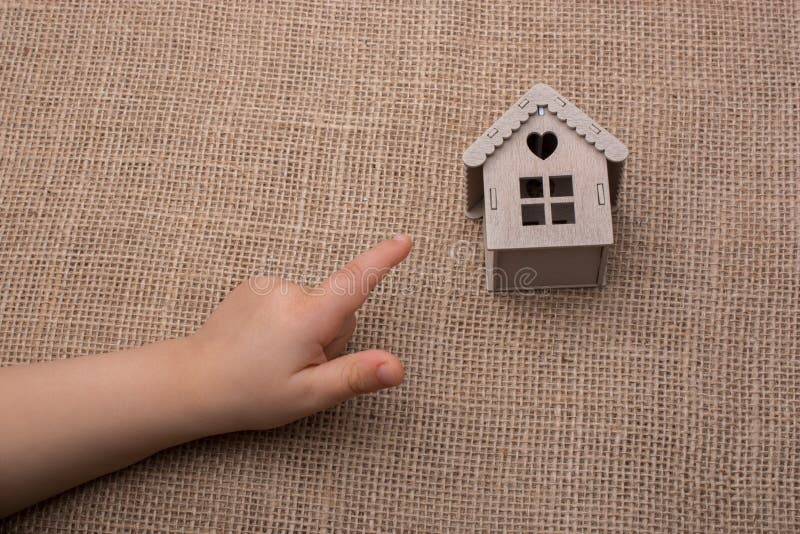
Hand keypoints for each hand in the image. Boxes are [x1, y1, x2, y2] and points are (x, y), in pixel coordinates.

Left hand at [188, 235, 412, 432]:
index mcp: (307, 317)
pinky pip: (292, 301)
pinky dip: (287, 321)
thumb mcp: (310, 394)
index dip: (382, 259)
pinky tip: (264, 343)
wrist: (194, 382)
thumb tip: (397, 368)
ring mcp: (268, 285)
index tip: (404, 240)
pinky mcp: (255, 285)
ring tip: (277, 357)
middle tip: (301, 367)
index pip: (355, 282)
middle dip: (330, 337)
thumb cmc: (252, 393)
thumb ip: (357, 376)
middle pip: (338, 309)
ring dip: (307, 330)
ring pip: (315, 306)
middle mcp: (289, 291)